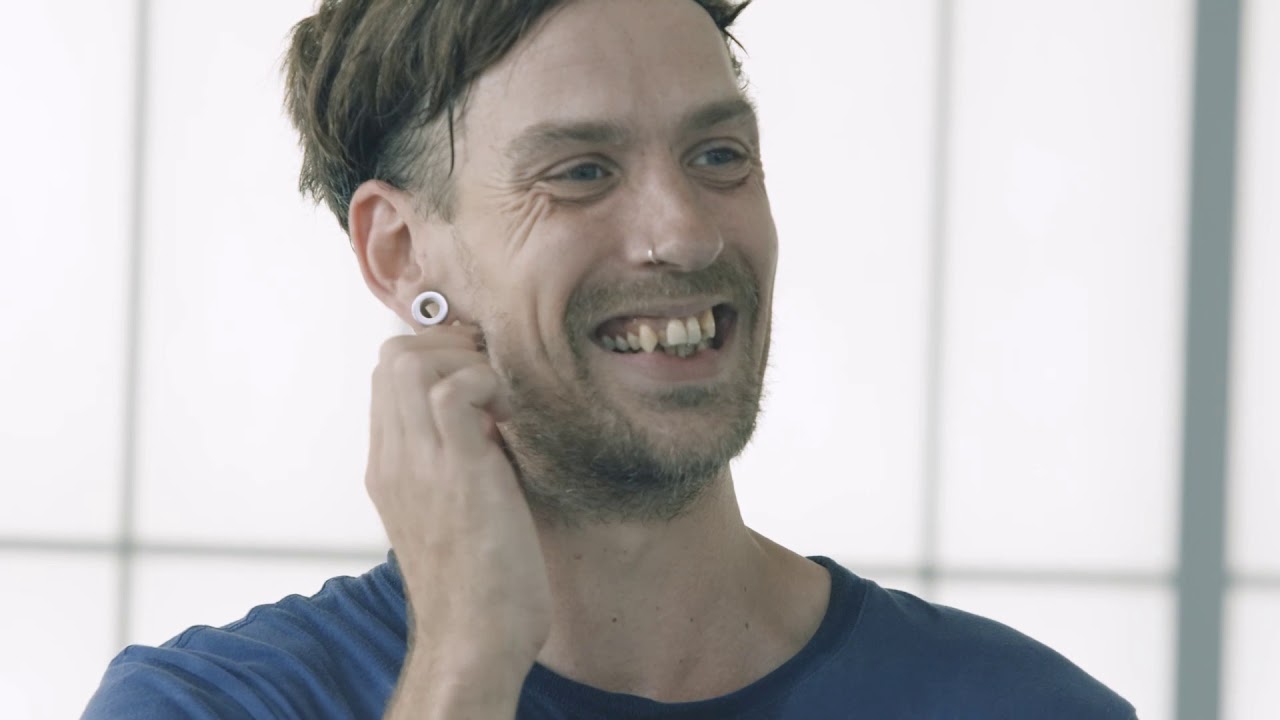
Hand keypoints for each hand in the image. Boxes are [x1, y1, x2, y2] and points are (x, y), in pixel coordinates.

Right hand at [367, 323, 551, 711]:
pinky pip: (453, 391)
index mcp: (389, 468)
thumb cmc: (480, 583)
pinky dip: (486, 384)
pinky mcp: (456, 472)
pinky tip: (510, 420)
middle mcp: (393, 460)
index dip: (436, 355)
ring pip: (410, 360)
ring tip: (498, 400)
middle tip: (490, 378)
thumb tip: (490, 420)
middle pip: (392, 356)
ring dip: (464, 361)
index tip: (480, 378)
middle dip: (448, 344)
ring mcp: (419, 464)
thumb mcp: (454, 510)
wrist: (476, 638)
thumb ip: (457, 463)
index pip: (387, 375)